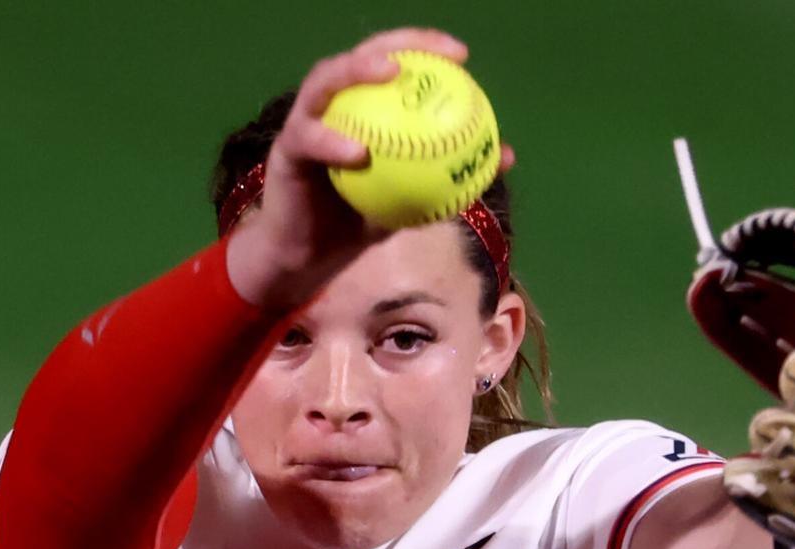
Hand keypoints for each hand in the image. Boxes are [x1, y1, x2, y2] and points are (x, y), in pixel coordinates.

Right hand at [226, 28, 512, 308]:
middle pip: (359, 56)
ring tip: (387, 75)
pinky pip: (308, 139)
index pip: (395, 63)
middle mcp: (333, 105)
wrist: (313, 259)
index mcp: (364, 108)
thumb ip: (454, 174)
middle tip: (429, 56)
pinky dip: (332, 142)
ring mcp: (305, 122)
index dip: (425, 48)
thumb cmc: (362, 222)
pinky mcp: (286, 151)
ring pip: (324, 81)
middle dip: (394, 44)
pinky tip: (358, 152)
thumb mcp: (417, 199)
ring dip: (355, 71)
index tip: (461, 56)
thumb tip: (508, 156)